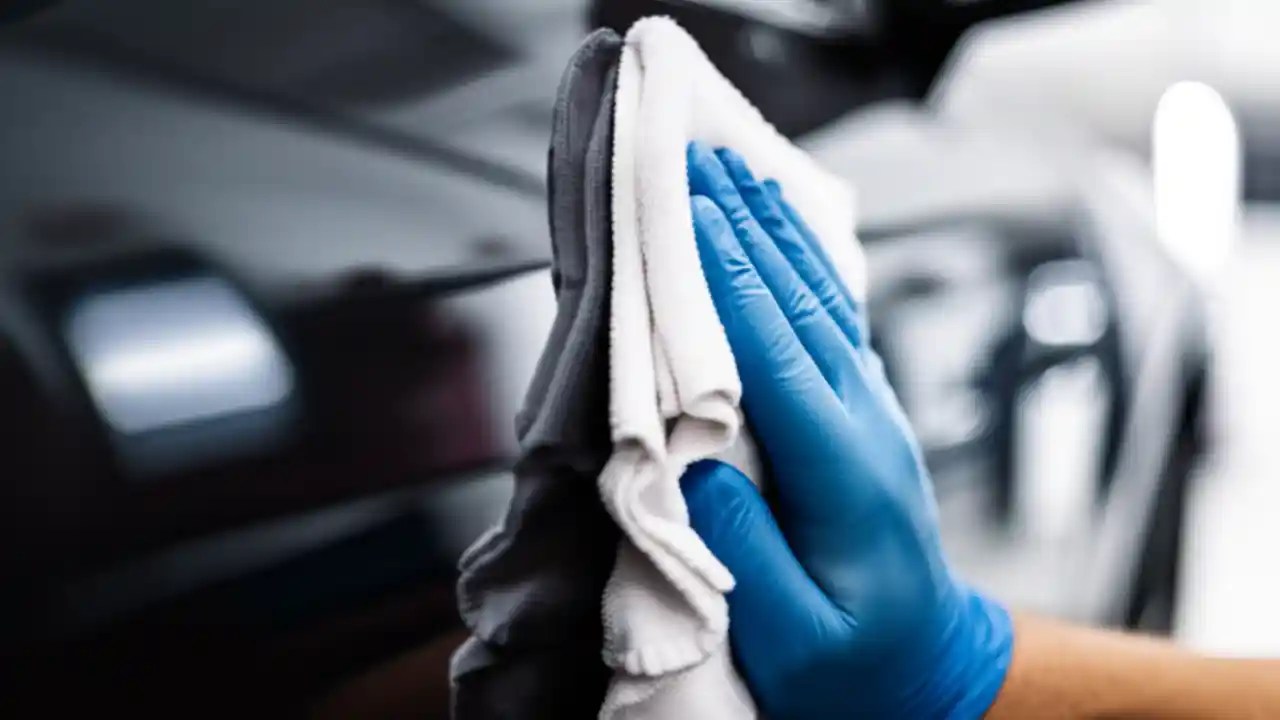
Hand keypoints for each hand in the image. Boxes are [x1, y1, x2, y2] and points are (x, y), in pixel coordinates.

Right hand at [683, 142, 1012, 719]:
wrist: (928, 664)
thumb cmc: (855, 665)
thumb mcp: (794, 637)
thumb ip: (745, 548)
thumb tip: (696, 462)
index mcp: (845, 472)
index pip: (778, 353)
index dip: (729, 279)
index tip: (691, 212)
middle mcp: (865, 425)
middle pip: (799, 307)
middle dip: (745, 230)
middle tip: (697, 163)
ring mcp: (872, 415)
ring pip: (821, 303)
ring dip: (776, 235)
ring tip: (737, 174)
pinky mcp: (864, 416)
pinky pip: (831, 325)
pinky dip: (800, 270)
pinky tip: (779, 239)